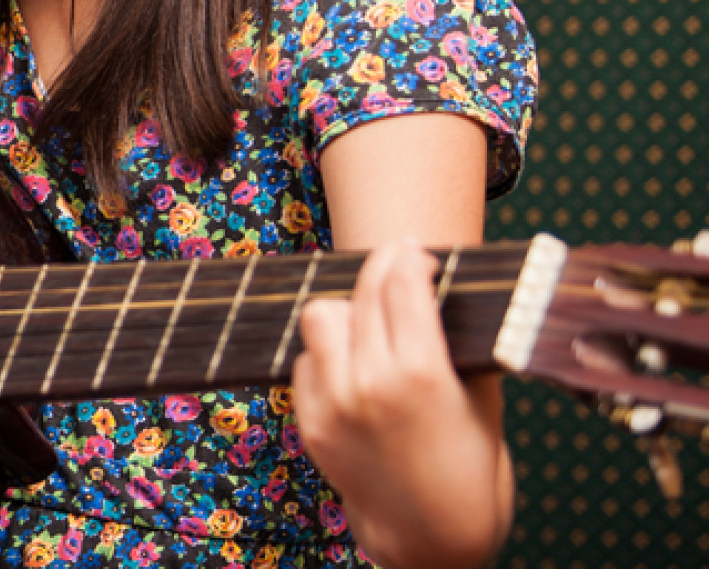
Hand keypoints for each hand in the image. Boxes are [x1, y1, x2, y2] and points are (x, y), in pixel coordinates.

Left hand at [292, 238, 510, 567]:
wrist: (434, 535)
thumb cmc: (473, 465)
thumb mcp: (483, 397)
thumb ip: (459, 341)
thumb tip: (439, 286)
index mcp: (421, 374)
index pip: (401, 284)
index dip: (408, 257)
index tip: (415, 251)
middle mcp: (368, 385)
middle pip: (359, 293)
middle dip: (380, 270)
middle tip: (396, 267)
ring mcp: (332, 405)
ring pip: (320, 318)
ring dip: (347, 312)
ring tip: (371, 322)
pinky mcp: (310, 423)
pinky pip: (305, 362)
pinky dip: (327, 355)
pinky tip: (355, 366)